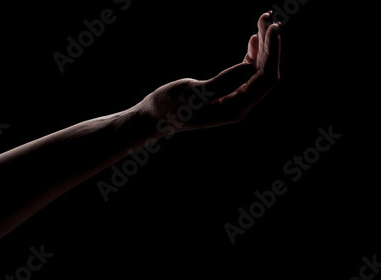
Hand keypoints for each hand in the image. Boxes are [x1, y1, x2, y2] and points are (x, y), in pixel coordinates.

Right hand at [137, 12, 281, 131]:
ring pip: (258, 69)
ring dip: (263, 46)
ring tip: (263, 21)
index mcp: (235, 108)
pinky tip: (252, 39)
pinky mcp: (227, 91)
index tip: (272, 29)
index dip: (272, 53)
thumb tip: (251, 68)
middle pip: (266, 72)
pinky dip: (253, 54)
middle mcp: (240, 105)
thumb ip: (222, 83)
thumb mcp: (191, 93)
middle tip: (267, 17)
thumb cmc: (168, 107)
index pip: (265, 79)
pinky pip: (248, 71)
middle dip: (269, 45)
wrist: (153, 116)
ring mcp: (235, 98)